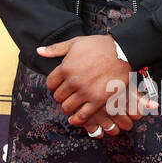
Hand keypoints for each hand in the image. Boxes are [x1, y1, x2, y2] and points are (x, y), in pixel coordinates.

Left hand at [36, 35, 157, 133]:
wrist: (122, 52)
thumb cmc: (99, 46)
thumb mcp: (75, 43)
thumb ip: (56, 49)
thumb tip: (38, 51)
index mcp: (65, 67)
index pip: (50, 84)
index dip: (54, 86)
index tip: (59, 86)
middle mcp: (73, 81)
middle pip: (58, 97)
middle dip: (61, 96)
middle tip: (67, 96)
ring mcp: (86, 92)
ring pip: (67, 107)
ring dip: (68, 107)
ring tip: (73, 104)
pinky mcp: (98, 101)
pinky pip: (82, 116)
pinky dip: (77, 119)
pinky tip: (76, 118)